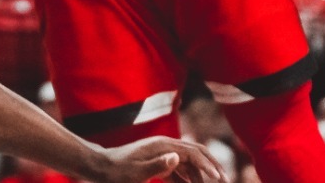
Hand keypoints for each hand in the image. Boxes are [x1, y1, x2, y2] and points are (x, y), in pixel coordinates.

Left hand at [92, 137, 225, 182]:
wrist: (98, 167)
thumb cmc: (115, 173)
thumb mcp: (135, 174)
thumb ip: (157, 166)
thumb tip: (178, 157)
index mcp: (163, 145)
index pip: (193, 153)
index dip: (208, 166)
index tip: (220, 180)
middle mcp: (165, 146)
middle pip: (196, 153)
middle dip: (212, 166)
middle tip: (225, 180)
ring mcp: (162, 152)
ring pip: (189, 162)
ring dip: (201, 175)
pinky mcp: (157, 161)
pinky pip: (179, 170)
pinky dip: (189, 179)